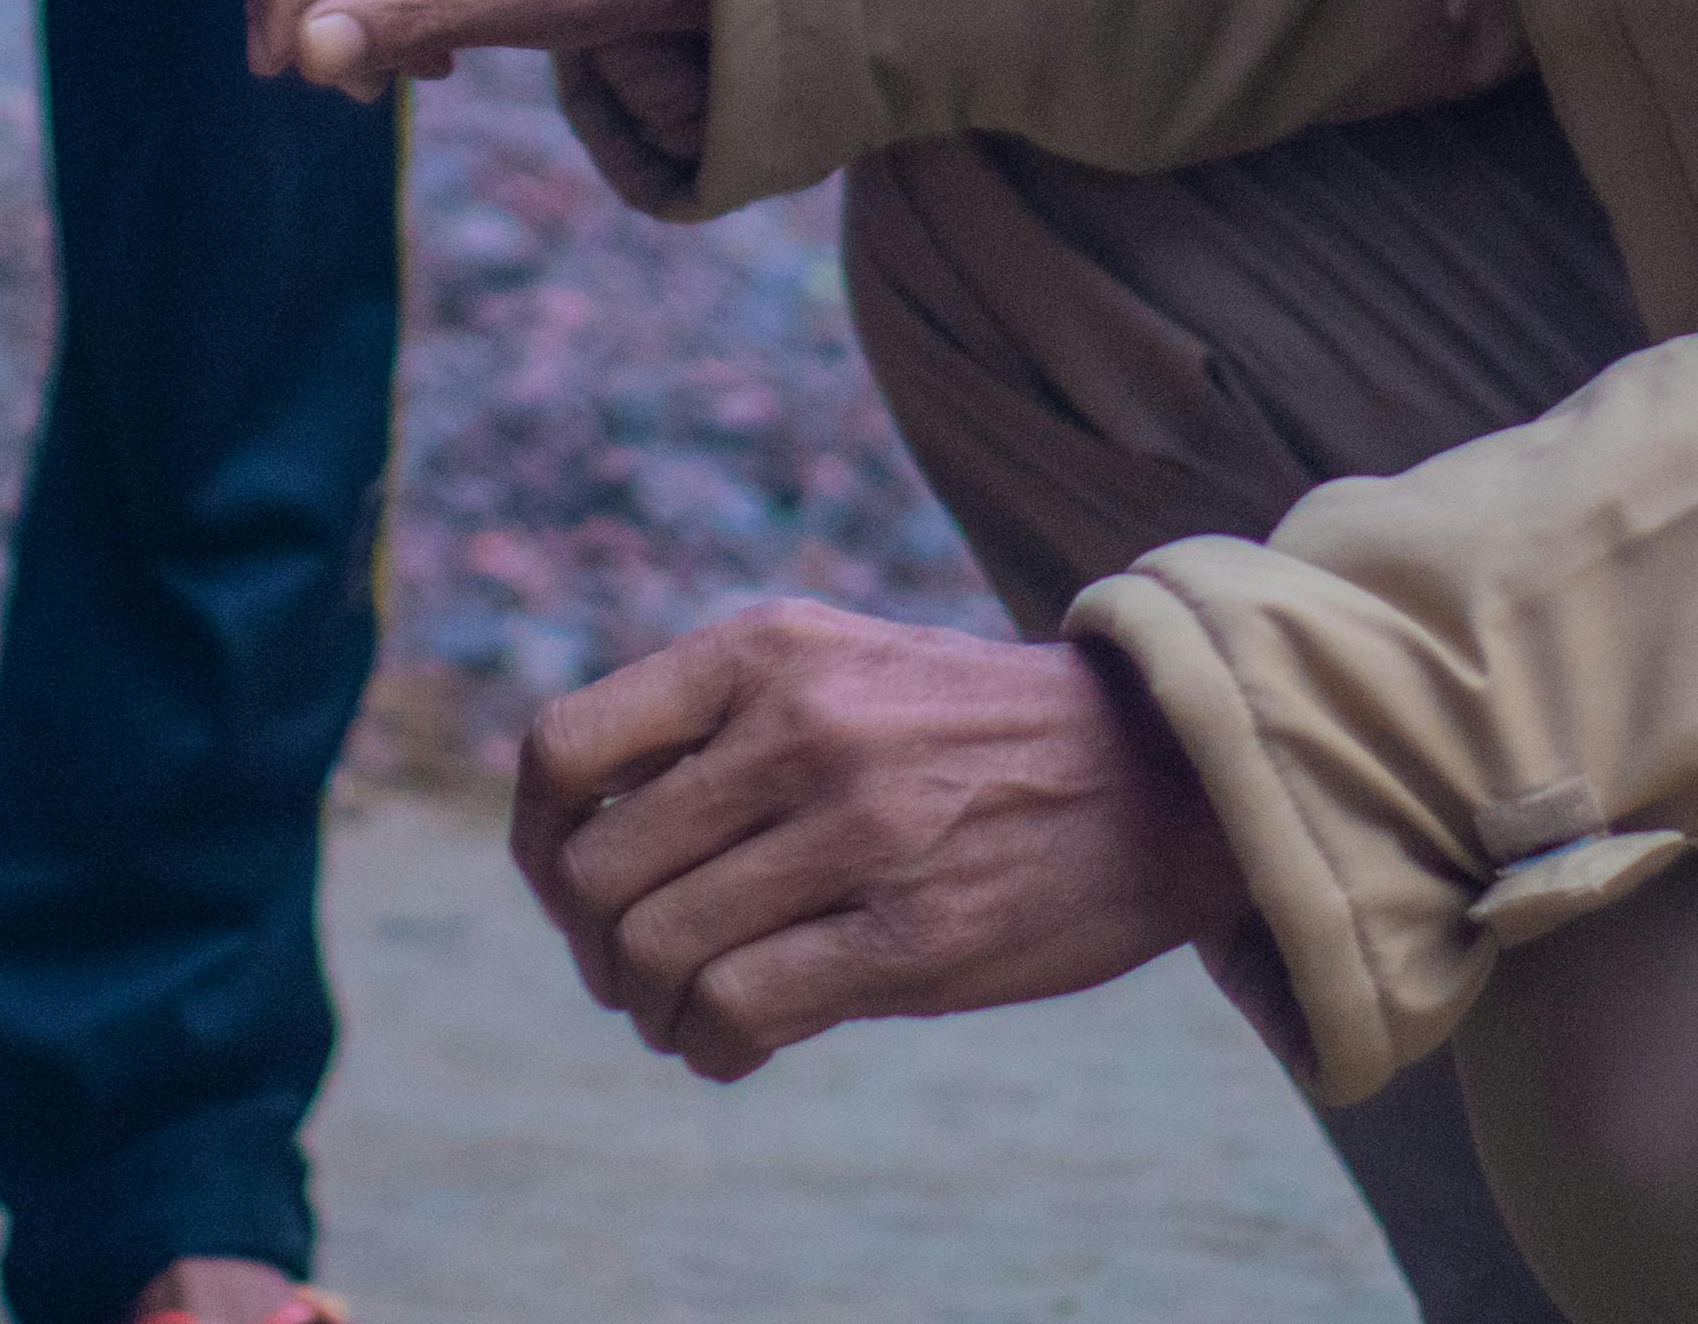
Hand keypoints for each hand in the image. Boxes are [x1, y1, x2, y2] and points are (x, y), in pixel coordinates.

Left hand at [515, 609, 1253, 1081]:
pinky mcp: (912, 937)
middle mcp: (798, 727)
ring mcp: (858, 832)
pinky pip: (738, 1013)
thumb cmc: (970, 734)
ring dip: (649, 1010)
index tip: (569, 886)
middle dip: (593, 948)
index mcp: (763, 649)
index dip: (537, 841)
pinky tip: (737, 1041)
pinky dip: (710, 1047)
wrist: (1160, 772)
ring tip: (688, 1011)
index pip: (561, 749)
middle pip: (593, 874)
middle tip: (634, 971)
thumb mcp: (835, 664)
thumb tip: (565, 830)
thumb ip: (712, 720)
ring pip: (653, 952)